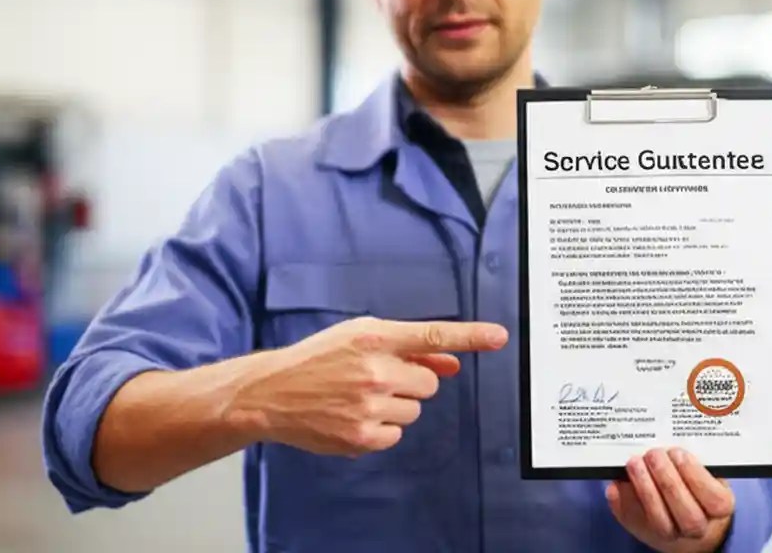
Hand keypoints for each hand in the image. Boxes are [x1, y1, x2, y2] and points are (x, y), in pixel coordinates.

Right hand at [224, 316, 507, 455]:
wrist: (272, 392)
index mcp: (375, 337)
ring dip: (396, 405)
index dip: (470, 336)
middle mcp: (375, 370)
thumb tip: (451, 363)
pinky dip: (382, 429)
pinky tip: (355, 416)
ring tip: (360, 397)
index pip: (433, 335)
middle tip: (378, 379)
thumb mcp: (359, 338)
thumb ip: (408, 349)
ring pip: (414, 411)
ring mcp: (368, 406)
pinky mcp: (361, 436)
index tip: (499, 336)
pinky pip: (396, 435)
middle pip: (429, 383)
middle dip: (411, 382)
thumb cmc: (318, 359)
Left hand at [607, 448, 734, 552]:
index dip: (694, 476)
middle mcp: (697, 527)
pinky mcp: (644, 532)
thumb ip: (695, 458)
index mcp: (719, 508)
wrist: (684, 517)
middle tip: (654, 454)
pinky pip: (632, 520)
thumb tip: (671, 439)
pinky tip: (618, 481)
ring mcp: (671, 535)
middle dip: (667, 481)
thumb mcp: (706, 470)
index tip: (678, 453)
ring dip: (645, 489)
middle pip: (687, 514)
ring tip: (635, 463)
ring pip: (660, 522)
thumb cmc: (696, 484)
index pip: (714, 499)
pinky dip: (623, 499)